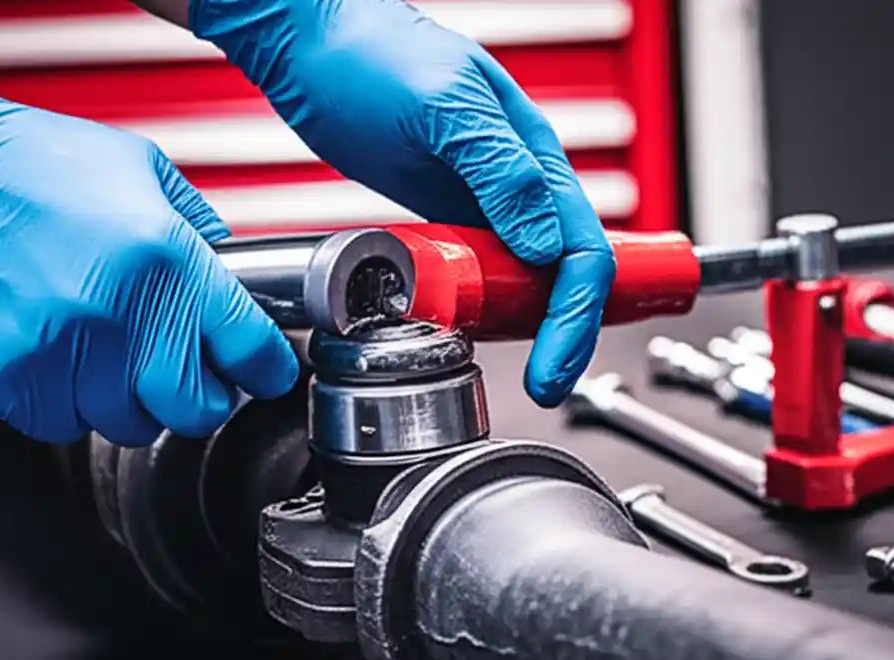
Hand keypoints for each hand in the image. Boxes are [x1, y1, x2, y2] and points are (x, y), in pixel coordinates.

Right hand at [0, 8, 296, 444]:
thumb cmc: (24, 162)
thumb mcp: (139, 168)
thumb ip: (197, 231)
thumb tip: (238, 283)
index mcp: (167, 260)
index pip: (251, 351)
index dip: (266, 370)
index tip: (262, 373)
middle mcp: (121, 315)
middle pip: (195, 410)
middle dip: (195, 397)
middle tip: (179, 371)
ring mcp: (62, 355)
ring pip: (129, 425)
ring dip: (125, 399)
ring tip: (99, 347)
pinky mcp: (8, 382)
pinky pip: (62, 427)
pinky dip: (65, 404)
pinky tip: (52, 354)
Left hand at [193, 0, 614, 405]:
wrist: (312, 43)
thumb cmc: (373, 52)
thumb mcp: (443, 106)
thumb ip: (500, 172)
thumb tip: (545, 244)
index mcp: (531, 151)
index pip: (580, 245)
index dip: (576, 310)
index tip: (555, 359)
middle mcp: (516, 179)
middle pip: (563, 269)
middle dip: (564, 331)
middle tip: (546, 381)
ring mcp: (480, 199)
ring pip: (526, 275)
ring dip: (530, 325)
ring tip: (527, 370)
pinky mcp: (445, 211)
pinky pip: (480, 268)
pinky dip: (487, 304)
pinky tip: (478, 328)